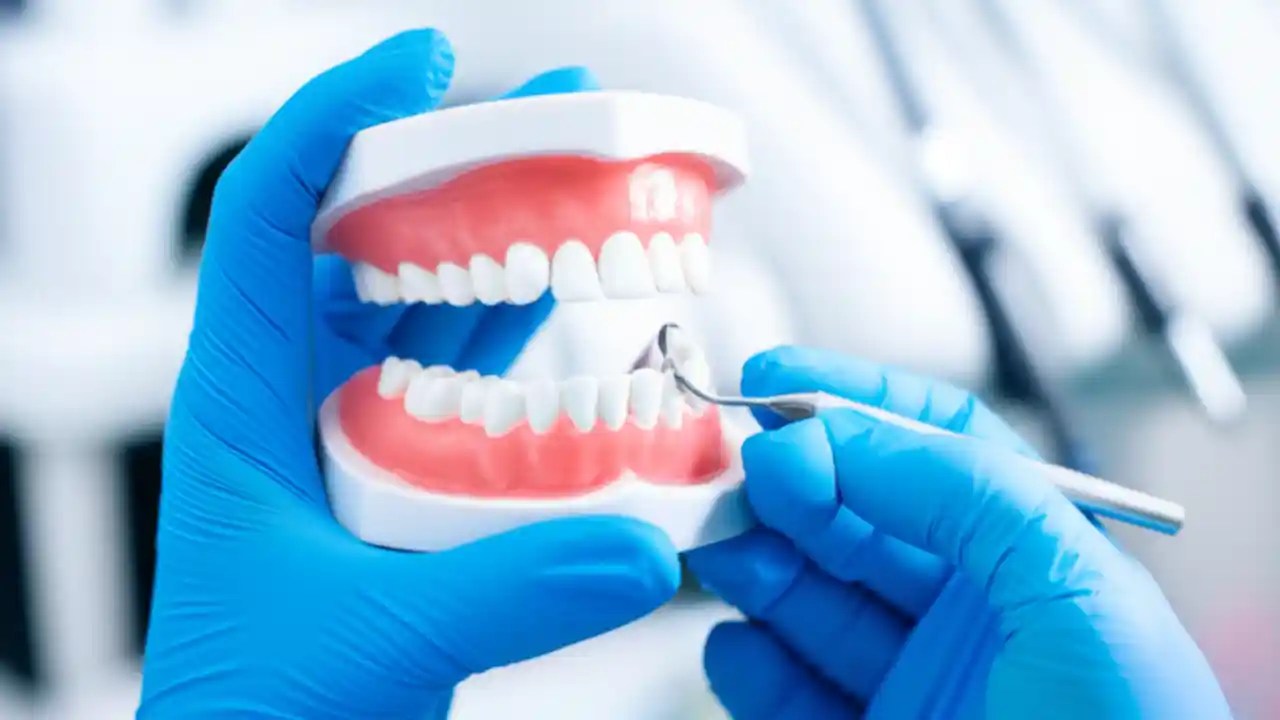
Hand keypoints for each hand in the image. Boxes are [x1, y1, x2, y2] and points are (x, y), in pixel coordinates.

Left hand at [138, 30, 678, 718]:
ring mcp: (347, 437)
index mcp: (244, 404)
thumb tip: (644, 542)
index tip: (427, 61)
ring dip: (492, 235)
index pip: (270, 213)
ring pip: (418, 300)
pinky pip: (457, 376)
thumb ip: (512, 588)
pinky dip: (513, 333)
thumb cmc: (255, 714)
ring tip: (574, 176)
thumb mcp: (377, 637)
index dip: (339, 118)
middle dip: (452, 156)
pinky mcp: (397, 482)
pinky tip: (563, 298)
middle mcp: (293, 401)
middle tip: (549, 108)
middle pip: (362, 235)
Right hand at [686, 346, 1231, 718]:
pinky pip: (786, 693)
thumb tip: (836, 432)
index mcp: (1027, 558)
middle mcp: (966, 613)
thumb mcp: (1074, 590)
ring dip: (757, 562)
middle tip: (731, 467)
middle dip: (788, 483)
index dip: (853, 405)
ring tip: (721, 543)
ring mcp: (911, 679)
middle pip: (853, 518)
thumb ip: (963, 493)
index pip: (932, 449)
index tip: (779, 382)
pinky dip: (750, 665)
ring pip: (809, 599)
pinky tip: (738, 642)